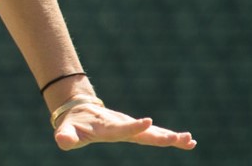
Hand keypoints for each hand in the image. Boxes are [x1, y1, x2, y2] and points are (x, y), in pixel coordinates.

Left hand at [54, 99, 195, 150]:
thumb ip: (66, 136)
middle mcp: (122, 125)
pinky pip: (155, 134)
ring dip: (171, 137)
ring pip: (153, 132)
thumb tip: (62, 141)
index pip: (121, 129)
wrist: (79, 110)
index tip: (148, 121)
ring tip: (189, 140)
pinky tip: (188, 142)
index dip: (133, 127)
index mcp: (107, 128)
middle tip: (179, 138)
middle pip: (143, 132)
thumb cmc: (73, 124)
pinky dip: (171, 137)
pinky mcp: (136, 129)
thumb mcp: (66, 131)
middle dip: (160, 135)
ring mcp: (131, 126)